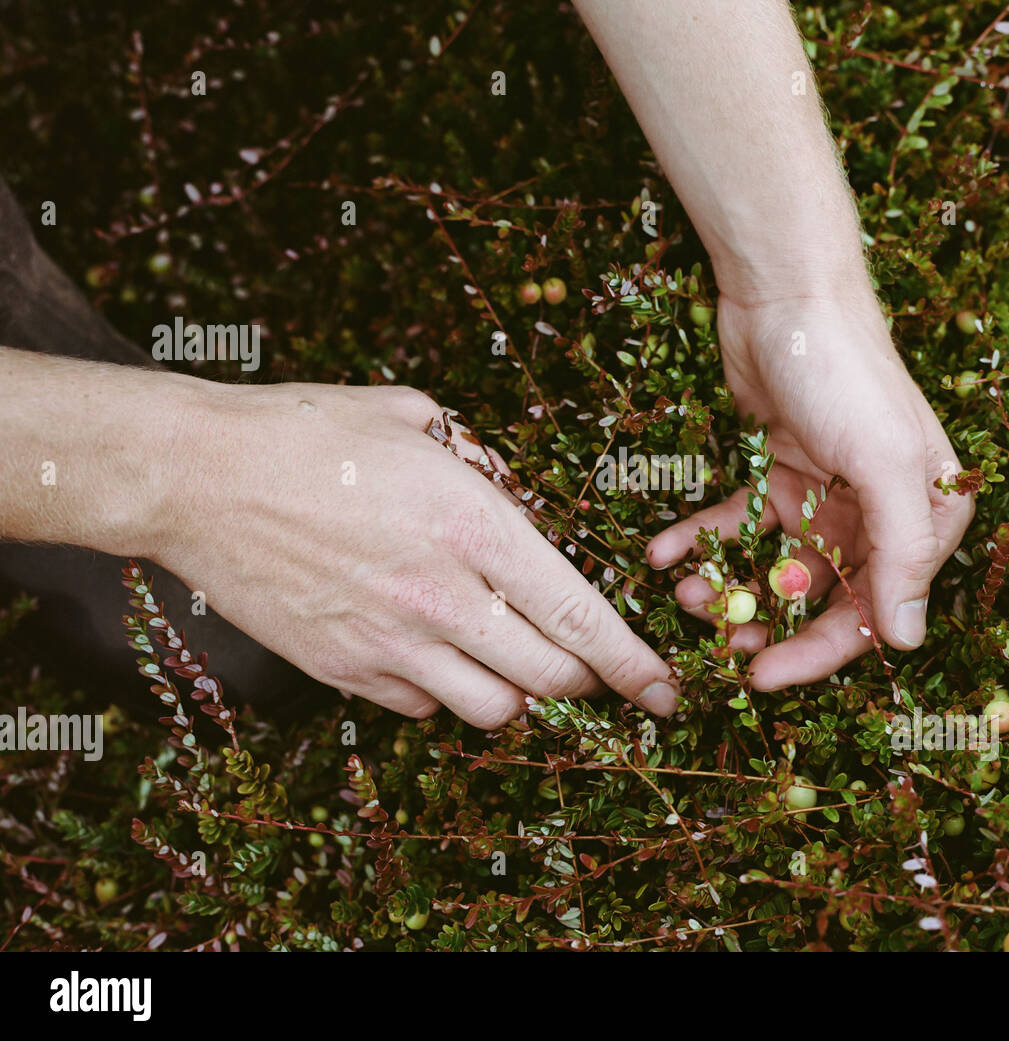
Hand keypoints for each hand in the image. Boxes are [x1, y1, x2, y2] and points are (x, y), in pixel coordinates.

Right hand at [155, 382, 679, 724]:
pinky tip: (437, 654)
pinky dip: (448, 694)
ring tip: (512, 657)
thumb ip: (484, 465)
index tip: (666, 688)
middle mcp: (443, 598)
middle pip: (551, 679)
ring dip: (520, 693)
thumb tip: (516, 503)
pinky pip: (425, 711)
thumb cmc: (307, 433)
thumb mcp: (416, 418)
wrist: (196, 476)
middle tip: (591, 666)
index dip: (635, 663)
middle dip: (588, 681)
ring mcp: (391, 643)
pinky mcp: (344, 671)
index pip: (582, 618)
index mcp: (474, 527)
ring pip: (494, 709)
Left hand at [646, 291, 973, 688]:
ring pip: (772, 562)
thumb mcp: (885, 462)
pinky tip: (665, 552)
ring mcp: (826, 491)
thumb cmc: (846, 374)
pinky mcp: (777, 469)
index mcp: (924, 517)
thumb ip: (903, 552)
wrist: (787, 291)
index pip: (874, 611)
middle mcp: (879, 512)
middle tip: (714, 641)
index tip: (761, 677)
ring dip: (730, 583)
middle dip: (766, 622)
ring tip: (684, 592)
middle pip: (820, 596)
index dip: (818, 652)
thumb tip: (907, 642)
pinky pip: (739, 520)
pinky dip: (703, 538)